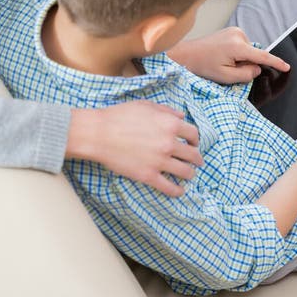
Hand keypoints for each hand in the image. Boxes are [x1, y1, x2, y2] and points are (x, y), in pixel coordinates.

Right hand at [66, 102, 202, 196]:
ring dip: (190, 174)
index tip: (193, 143)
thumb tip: (181, 116)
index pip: (194, 134)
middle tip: (196, 161)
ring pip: (185, 172)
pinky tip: (179, 190)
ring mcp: (160, 161)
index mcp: (170, 124)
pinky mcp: (148, 176)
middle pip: (193, 155)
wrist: (100, 133)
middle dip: (196, 158)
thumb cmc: (120, 116)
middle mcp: (169, 143)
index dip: (195, 139)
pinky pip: (169, 187)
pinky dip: (177, 190)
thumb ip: (167, 110)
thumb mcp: (146, 106)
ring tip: (189, 174)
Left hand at [170, 27, 289, 83]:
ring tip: (222, 61)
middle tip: (228, 69)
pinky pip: (242, 46)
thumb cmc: (204, 66)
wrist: (188, 54)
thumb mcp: (226, 77)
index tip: (287, 66)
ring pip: (248, 51)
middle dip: (246, 64)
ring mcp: (235, 31)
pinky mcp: (232, 30)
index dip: (276, 63)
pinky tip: (223, 55)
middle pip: (254, 55)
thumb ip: (246, 75)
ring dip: (241, 59)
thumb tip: (257, 68)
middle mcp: (238, 35)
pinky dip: (237, 53)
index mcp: (237, 47)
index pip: (262, 56)